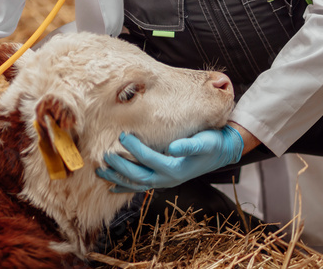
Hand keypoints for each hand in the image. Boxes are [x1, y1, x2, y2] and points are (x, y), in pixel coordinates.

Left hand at [96, 125, 243, 191]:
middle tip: (104, 156)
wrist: (222, 152)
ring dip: (118, 179)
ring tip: (101, 173)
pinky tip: (113, 186)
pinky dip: (126, 187)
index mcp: (176, 169)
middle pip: (138, 175)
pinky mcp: (163, 178)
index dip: (134, 148)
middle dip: (120, 167)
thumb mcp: (205, 142)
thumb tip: (174, 147)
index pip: (149, 159)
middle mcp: (168, 178)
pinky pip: (141, 186)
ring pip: (137, 184)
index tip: (123, 135)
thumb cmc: (213, 143)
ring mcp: (165, 181)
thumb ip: (191, 145)